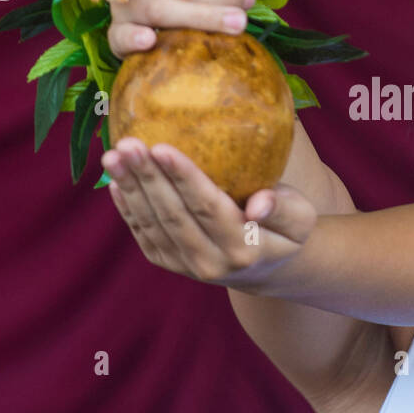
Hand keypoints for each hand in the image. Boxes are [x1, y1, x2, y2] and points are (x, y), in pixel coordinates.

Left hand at [103, 137, 316, 291]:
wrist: (265, 267)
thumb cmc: (285, 228)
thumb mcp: (300, 217)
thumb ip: (283, 209)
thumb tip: (258, 204)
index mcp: (244, 248)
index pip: (208, 208)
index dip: (183, 177)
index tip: (161, 147)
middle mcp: (211, 263)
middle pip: (173, 215)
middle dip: (147, 178)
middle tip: (127, 144)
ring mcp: (186, 266)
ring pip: (152, 224)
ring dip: (130, 188)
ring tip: (113, 156)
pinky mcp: (169, 263)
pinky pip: (143, 234)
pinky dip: (127, 207)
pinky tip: (115, 180)